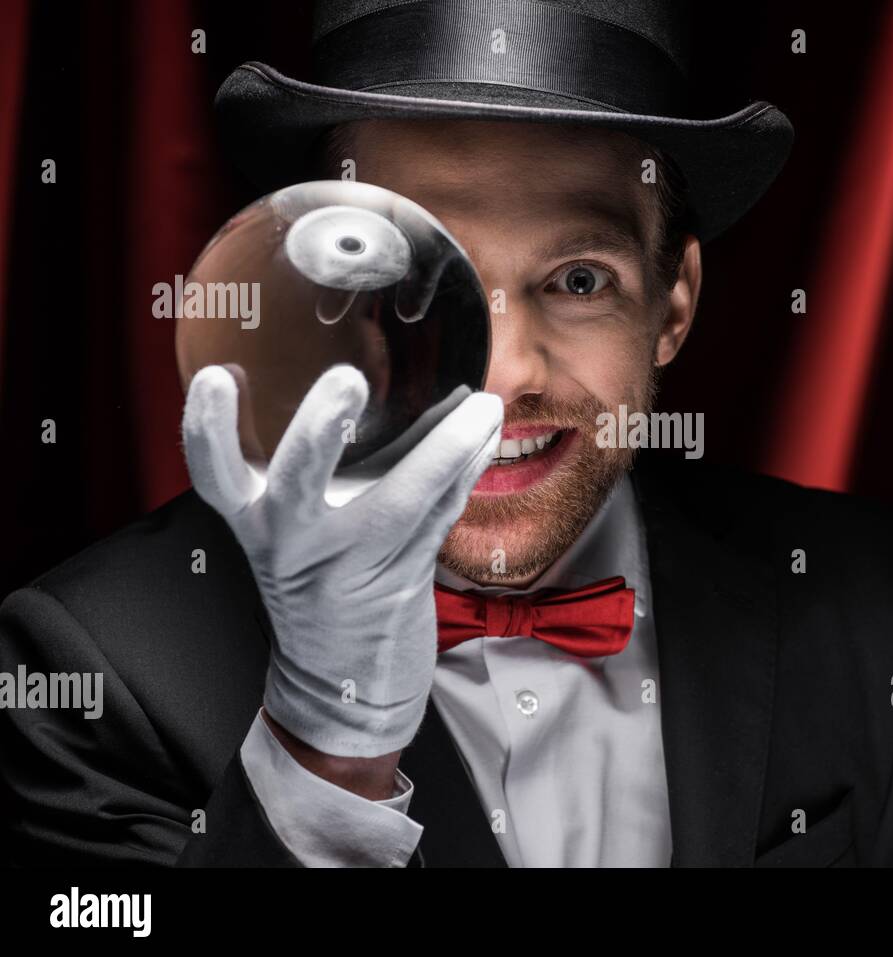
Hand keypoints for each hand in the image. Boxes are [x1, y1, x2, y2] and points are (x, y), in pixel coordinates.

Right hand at [182, 363, 502, 757]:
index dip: (208, 428)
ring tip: (481, 406)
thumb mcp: (296, 538)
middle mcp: (296, 543)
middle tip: (347, 379)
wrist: (341, 687)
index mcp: (256, 525)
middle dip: (319, 429)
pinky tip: (488, 436)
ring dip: (446, 446)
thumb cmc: (321, 589)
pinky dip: (466, 471)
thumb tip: (383, 386)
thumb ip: (321, 473)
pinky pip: (440, 515)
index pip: (216, 474)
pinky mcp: (402, 582)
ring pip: (400, 498)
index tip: (219, 377)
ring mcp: (350, 564)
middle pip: (297, 481)